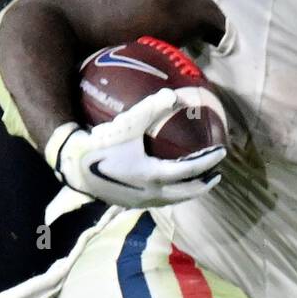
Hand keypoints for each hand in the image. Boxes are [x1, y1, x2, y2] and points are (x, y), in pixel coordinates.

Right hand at [45, 89, 224, 208]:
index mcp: (154, 174)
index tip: (222, 152)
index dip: (208, 161)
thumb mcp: (128, 123)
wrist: (75, 167)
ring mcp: (140, 201)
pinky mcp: (129, 203)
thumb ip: (152, 108)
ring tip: (198, 182)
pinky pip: (159, 201)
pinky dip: (172, 195)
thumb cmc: (102, 143)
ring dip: (189, 192)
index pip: (190, 170)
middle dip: (204, 184)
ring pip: (173, 200)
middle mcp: (151, 193)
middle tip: (217, 174)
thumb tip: (174, 94)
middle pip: (187, 192)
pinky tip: (170, 186)